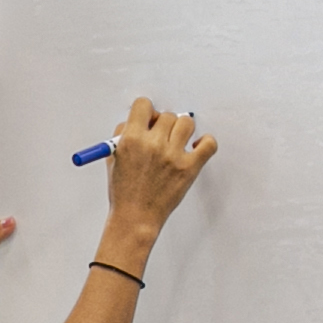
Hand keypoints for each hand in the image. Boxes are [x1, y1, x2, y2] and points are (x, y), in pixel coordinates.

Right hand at [97, 100, 217, 243]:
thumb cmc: (124, 191)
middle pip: (167, 115)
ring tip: (177, 141)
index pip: (143, 105)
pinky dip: (205, 142)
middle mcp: (153, 144)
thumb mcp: (113, 158)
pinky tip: (196, 147)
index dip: (146, 111)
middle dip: (163, 124)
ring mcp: (173, 156)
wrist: (135, 218)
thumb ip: (123, 134)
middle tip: (161, 137)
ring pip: (187, 123)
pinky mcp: (189, 168)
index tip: (148, 120)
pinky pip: (208, 144)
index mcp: (131, 139)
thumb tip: (141, 118)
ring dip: (182, 129)